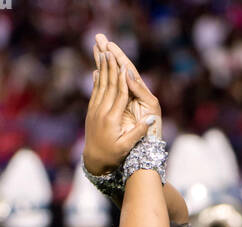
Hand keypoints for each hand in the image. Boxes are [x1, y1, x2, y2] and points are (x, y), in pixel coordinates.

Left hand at [83, 35, 157, 175]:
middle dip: (110, 67)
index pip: (119, 95)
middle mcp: (102, 113)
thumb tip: (151, 120)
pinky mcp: (91, 113)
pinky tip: (96, 70)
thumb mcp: (126, 147)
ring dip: (102, 69)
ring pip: (100, 86)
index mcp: (112, 120)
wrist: (93, 162)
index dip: (122, 79)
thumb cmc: (113, 156)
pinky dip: (96, 81)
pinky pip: (94, 93)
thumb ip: (138, 133)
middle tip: (110, 50)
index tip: (124, 64)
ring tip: (102, 53)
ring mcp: (95, 112)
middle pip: (108, 86)